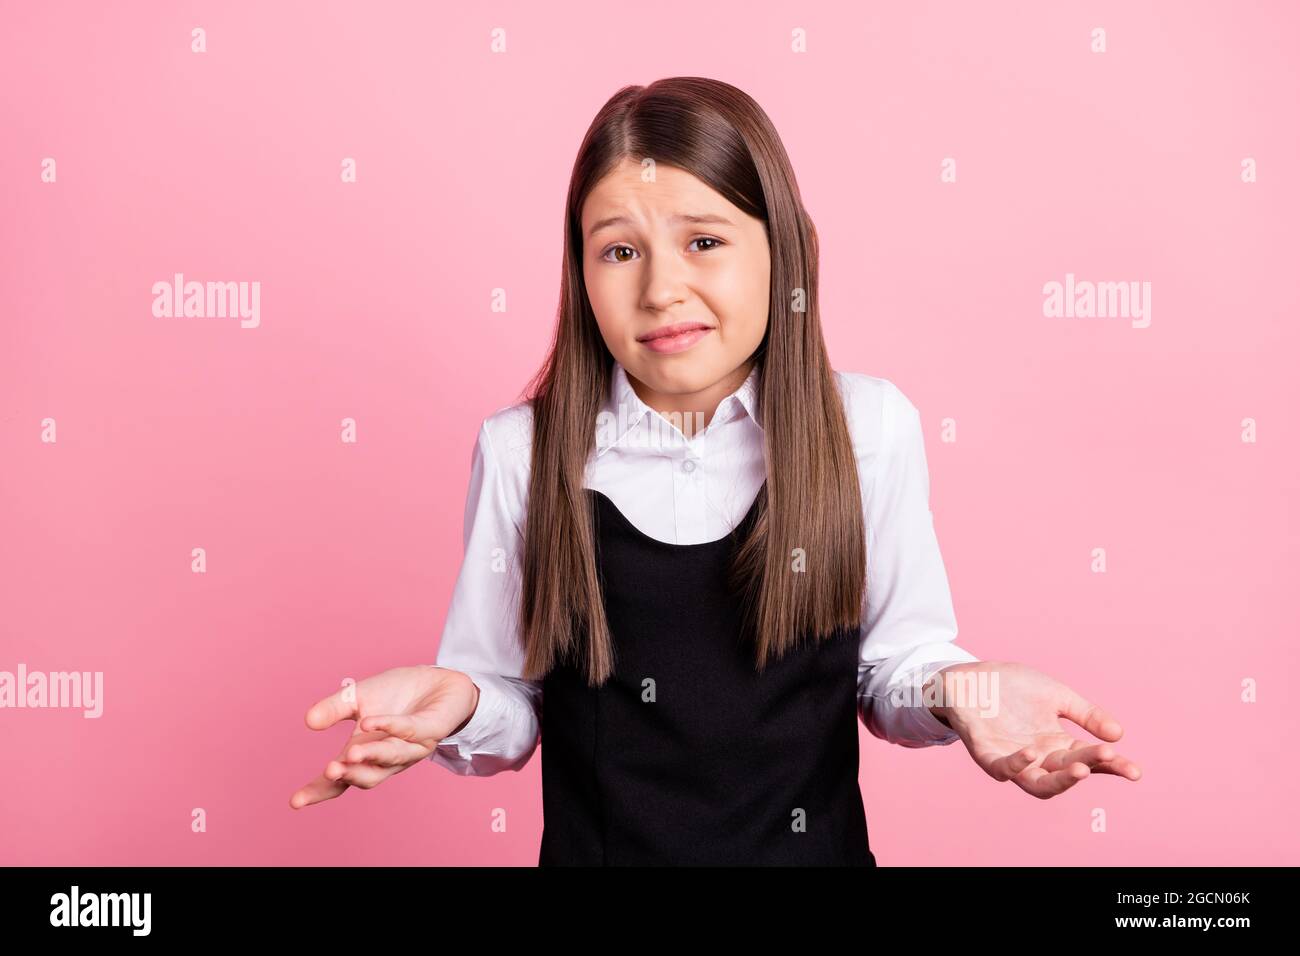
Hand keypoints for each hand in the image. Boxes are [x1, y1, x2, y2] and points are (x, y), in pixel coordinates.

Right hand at [289, 665, 478, 808]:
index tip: (295, 802)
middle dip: (348, 776)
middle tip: (330, 772)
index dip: (319, 791)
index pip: (340, 779)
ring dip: (371, 756)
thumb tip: (308, 721)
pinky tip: (370, 722)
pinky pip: (410, 731)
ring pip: (391, 759)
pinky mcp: (431, 730)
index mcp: (366, 752)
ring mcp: (412, 747)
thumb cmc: (396, 693)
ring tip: (350, 754)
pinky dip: (390, 727)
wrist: (437, 679)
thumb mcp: (358, 696)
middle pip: (367, 777)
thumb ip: (334, 709)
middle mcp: (389, 756)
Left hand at [925, 660, 1142, 798]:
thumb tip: (1120, 735)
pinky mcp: (986, 753)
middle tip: (1108, 759)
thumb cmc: (1013, 687)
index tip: (1135, 771)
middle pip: (1067, 775)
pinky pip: (1001, 769)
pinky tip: (1031, 752)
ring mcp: (1011, 758)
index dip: (1112, 767)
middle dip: (1089, 770)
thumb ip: (1086, 714)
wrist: (972, 676)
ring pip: (1037, 783)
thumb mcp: (1057, 696)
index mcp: (1057, 744)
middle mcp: (1038, 757)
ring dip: (1059, 780)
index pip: (1090, 760)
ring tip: (1081, 768)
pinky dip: (1016, 765)